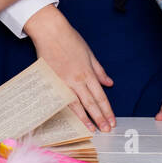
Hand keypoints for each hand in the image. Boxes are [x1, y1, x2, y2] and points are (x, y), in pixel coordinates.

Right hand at [26, 6, 115, 133]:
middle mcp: (77, 80)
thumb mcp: (89, 53)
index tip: (112, 121)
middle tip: (106, 130)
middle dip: (99, 118)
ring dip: (85, 119)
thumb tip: (109, 83)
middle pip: (91, 103)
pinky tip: (70, 119)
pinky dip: (67, 110)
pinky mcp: (52, 81)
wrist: (50, 32)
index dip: (107, 110)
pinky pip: (61, 99)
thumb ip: (99, 71)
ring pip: (76, 105)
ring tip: (91, 130)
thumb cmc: (69, 39)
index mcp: (88, 72)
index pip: (100, 96)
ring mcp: (64, 82)